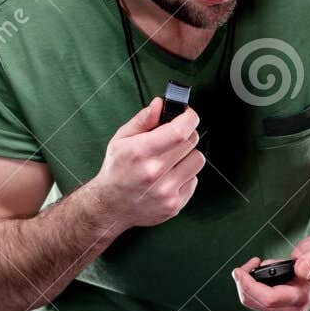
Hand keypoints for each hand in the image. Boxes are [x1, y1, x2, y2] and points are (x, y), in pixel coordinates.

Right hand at [92, 96, 203, 229]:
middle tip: (175, 136)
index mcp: (141, 152)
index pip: (179, 131)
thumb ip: (143, 120)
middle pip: (191, 142)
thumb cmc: (117, 170)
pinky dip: (186, 175)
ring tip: (172, 158)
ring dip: (188, 155)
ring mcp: (167, 192)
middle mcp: (155, 173)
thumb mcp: (121, 139)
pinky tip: (170, 176)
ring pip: (197, 161)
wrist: (111, 206)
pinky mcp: (175, 205)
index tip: (188, 115)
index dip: (189, 118)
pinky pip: (194, 180)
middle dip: (186, 133)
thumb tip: (160, 104)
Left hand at [232, 234, 309, 310]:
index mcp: (302, 298)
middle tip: (252, 262)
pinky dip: (250, 286)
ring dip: (247, 282)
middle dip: (244, 281)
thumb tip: (300, 270)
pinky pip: (253, 301)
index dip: (249, 285)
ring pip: (250, 302)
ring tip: (260, 265)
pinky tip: (261, 274)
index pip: (268, 298)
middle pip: (253, 301)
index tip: (239, 271)